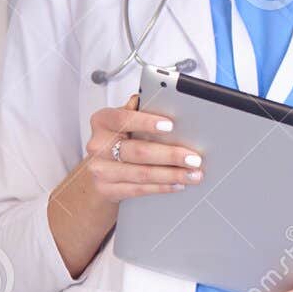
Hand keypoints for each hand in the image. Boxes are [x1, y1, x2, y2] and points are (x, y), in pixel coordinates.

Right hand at [82, 94, 204, 203]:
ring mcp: (100, 169)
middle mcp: (98, 145)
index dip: (146, 122)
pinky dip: (161, 187)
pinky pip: (138, 189)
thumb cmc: (121, 139)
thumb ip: (143, 111)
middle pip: (138, 151)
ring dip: (172, 175)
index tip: (170, 126)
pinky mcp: (106, 188)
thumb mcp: (128, 121)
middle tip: (194, 158)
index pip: (123, 119)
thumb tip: (166, 101)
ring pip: (141, 173)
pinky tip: (177, 184)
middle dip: (170, 155)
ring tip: (193, 174)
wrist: (101, 168)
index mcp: (103, 121)